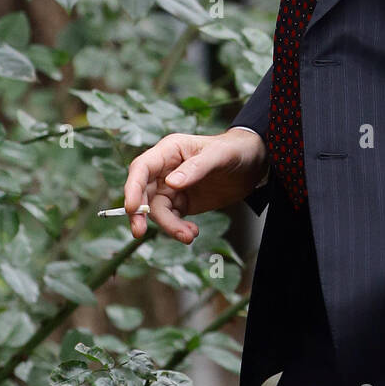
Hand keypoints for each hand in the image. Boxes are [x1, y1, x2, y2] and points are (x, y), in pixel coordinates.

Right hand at [123, 128, 267, 243]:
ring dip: (169, 226)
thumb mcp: (218, 155)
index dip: (133, 187)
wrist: (252, 163)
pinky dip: (178, 229)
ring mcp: (172, 187)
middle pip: (143, 193)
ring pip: (157, 211)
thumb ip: (195, 168)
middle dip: (140, 214)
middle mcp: (165, 169)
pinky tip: (192, 233)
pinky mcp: (182, 203)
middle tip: (139, 232)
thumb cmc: (234, 150)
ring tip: (188, 235)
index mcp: (169, 151)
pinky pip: (172, 219)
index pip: (142, 168)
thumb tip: (171, 183)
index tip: (132, 208)